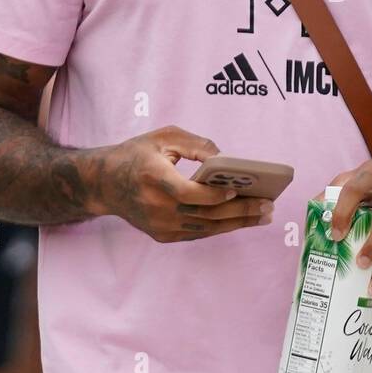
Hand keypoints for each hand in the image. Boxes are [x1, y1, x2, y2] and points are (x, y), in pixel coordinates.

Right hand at [91, 126, 274, 241]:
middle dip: (240, 211)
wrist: (103, 183)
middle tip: (268, 206)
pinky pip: (198, 233)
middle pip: (204, 214)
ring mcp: (159, 225)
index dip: (213, 194)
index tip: (235, 189)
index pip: (187, 193)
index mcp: (153, 178)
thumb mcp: (163, 137)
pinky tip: (241, 219)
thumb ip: (195, 144)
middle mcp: (156, 207)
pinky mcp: (162, 235)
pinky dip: (220, 227)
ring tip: (263, 215)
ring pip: (205, 228)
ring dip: (237, 223)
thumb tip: (226, 158)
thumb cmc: (137, 154)